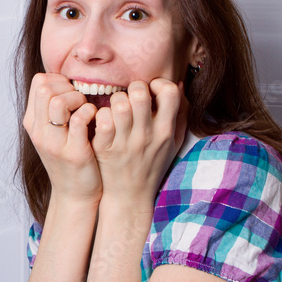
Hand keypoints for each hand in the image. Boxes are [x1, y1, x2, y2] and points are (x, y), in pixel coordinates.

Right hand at [23, 73, 101, 204]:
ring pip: (58, 101)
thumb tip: (65, 81)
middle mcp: (38, 132)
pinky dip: (90, 112)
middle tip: (79, 100)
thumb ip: (53, 109)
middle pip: (44, 88)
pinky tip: (95, 119)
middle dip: (67, 87)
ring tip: (86, 108)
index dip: (58, 80)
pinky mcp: (73, 153)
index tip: (71, 92)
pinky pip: (80, 119)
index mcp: (32, 123)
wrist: (74, 194)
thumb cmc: (68, 158)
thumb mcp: (52, 133)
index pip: (38, 83)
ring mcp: (54, 143)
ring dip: (78, 98)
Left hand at [91, 79, 185, 214]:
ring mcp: (125, 143)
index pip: (169, 93)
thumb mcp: (174, 143)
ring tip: (116, 108)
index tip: (151, 91)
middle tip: (130, 97)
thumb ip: (180, 115)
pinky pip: (102, 120)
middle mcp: (146, 136)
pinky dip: (101, 115)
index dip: (159, 84)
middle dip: (134, 88)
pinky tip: (105, 120)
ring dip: (116, 100)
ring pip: (120, 104)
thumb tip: (177, 84)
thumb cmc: (152, 166)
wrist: (130, 197)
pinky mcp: (105, 148)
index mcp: (165, 132)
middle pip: (140, 93)